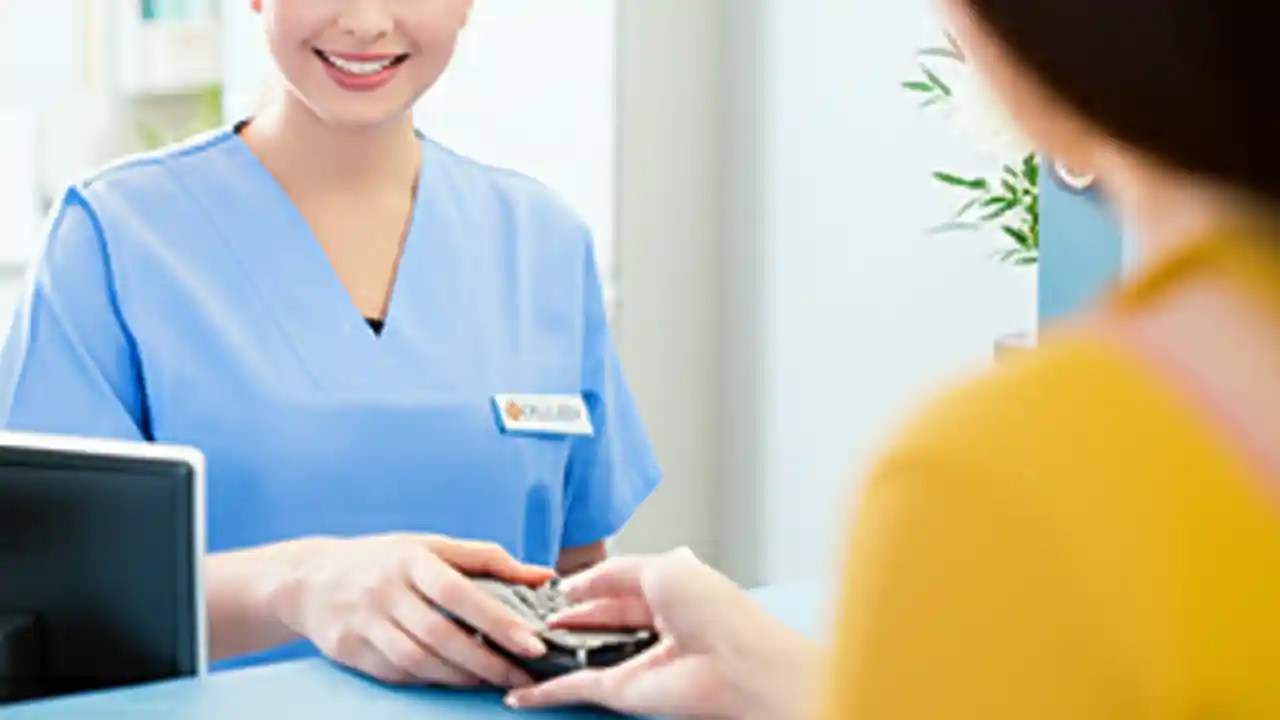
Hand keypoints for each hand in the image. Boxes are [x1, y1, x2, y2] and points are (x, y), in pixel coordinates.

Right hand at [265, 534, 554, 687]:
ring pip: (420, 661)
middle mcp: (384, 591)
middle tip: (523, 676)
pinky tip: (458, 680)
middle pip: (442, 635)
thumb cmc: (386, 560)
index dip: (498, 619)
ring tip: (496, 681)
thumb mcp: (432, 547)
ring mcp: (363, 624)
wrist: (309, 579)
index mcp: (410, 560)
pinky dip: (432, 680)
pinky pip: (398, 674)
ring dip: (462, 676)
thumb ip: (489, 561)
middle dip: (488, 661)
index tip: (533, 642)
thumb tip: (545, 576)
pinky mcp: (350, 651)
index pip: (460, 592)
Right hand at [504, 548, 816, 718]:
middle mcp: (653, 627)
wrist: (739, 665)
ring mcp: (637, 661)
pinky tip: (522, 691)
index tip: (556, 586)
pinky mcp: (624, 691)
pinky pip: (578, 688)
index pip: (617, 586)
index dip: (587, 585)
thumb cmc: (718, 612)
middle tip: (531, 614)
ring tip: (517, 643)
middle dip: (566, 618)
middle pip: (598, 621)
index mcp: (669, 593)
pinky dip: (548, 691)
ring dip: (553, 651)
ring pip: (584, 654)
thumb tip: (579, 582)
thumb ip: (616, 570)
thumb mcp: (662, 568)